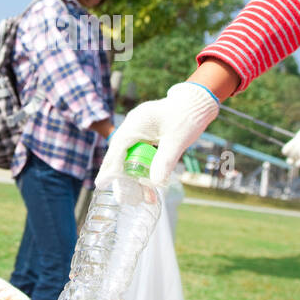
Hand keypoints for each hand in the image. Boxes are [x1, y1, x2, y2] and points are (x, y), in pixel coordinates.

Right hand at [95, 82, 219, 188]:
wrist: (198, 101)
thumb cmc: (188, 116)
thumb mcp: (178, 140)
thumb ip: (165, 160)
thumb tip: (154, 182)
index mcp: (135, 124)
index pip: (116, 150)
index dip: (109, 169)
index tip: (101, 184)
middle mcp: (133, 125)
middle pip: (120, 154)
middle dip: (121, 176)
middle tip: (122, 198)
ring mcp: (138, 128)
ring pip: (128, 154)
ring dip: (132, 173)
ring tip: (141, 195)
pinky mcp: (146, 132)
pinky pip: (137, 150)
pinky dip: (140, 166)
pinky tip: (146, 180)